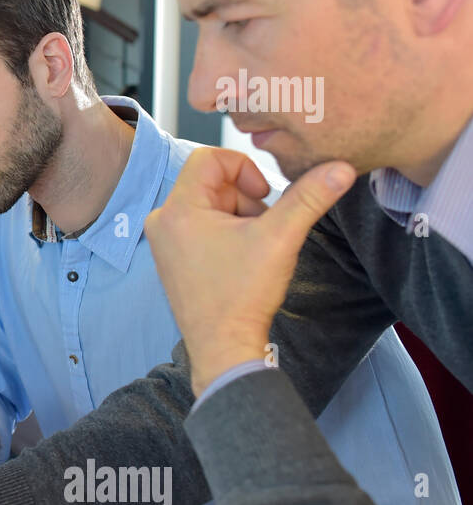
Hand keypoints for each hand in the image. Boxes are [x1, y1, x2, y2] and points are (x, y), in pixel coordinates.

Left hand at [143, 149, 355, 396]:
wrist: (224, 347)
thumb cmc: (243, 295)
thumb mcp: (281, 238)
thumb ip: (309, 197)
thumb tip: (342, 167)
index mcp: (178, 209)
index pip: (209, 157)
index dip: (245, 168)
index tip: (264, 197)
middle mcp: (162, 221)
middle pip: (211, 181)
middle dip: (245, 198)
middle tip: (261, 228)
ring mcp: (164, 241)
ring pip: (209, 204)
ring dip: (238, 216)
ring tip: (252, 247)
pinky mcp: (171, 257)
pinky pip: (201, 225)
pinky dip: (226, 232)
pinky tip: (240, 259)